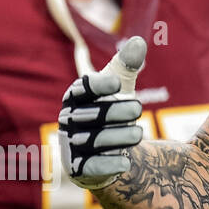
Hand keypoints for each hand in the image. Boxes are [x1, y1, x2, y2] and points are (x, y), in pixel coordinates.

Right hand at [59, 36, 146, 188]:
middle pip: (91, 114)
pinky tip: (126, 162)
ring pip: (93, 140)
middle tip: (138, 108)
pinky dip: (108, 164)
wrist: (105, 153)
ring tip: (139, 134)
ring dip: (117, 137)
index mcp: (75, 98)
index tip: (117, 82)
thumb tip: (138, 40)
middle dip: (115, 111)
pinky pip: (91, 166)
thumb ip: (127, 67)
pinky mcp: (78, 168)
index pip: (81, 89)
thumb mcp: (119, 89)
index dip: (97, 85)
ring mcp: (71, 145)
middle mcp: (69, 120)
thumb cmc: (110, 113)